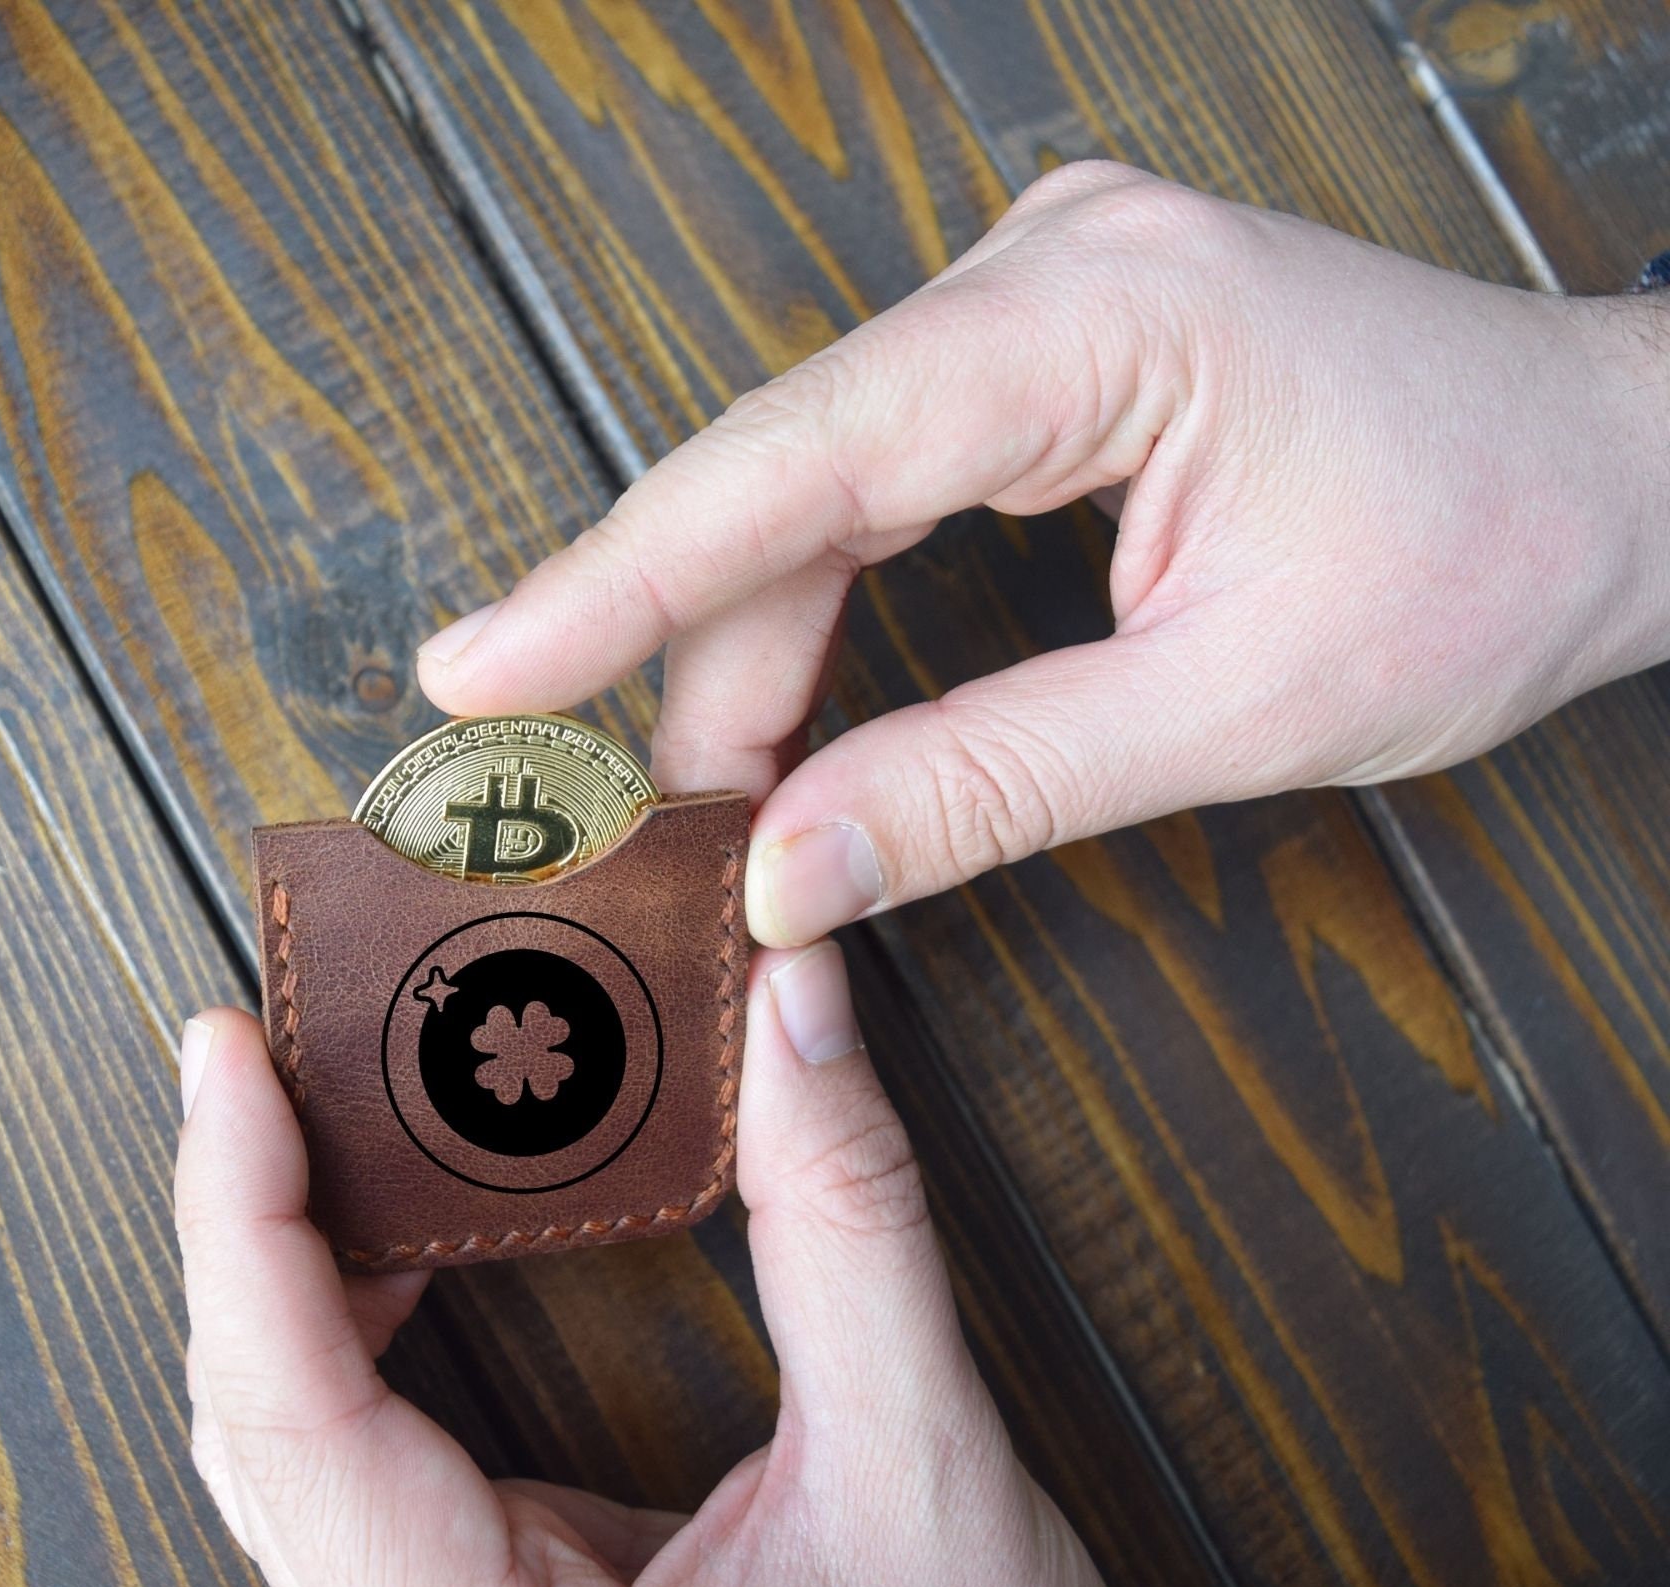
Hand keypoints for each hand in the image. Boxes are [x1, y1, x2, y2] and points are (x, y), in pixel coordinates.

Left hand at [175, 946, 1307, 1586]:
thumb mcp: (926, 1462)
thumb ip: (848, 1218)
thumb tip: (788, 1008)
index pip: (295, 1418)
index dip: (242, 1218)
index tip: (229, 1059)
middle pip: (258, 1435)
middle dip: (246, 1228)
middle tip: (265, 1057)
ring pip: (287, 1468)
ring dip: (286, 1288)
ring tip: (316, 1128)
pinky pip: (351, 1492)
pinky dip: (345, 1353)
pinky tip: (394, 1255)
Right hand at [414, 163, 1669, 946]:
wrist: (1623, 478)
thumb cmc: (1487, 557)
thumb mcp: (1233, 708)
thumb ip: (987, 785)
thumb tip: (788, 871)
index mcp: (1101, 319)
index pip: (801, 456)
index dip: (619, 574)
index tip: (477, 667)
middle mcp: (1045, 270)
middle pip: (788, 476)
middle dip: (691, 657)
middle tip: (626, 826)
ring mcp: (1040, 297)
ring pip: (821, 486)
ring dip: (755, 651)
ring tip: (716, 805)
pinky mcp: (1044, 352)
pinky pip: (880, 478)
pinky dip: (821, 604)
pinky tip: (785, 713)